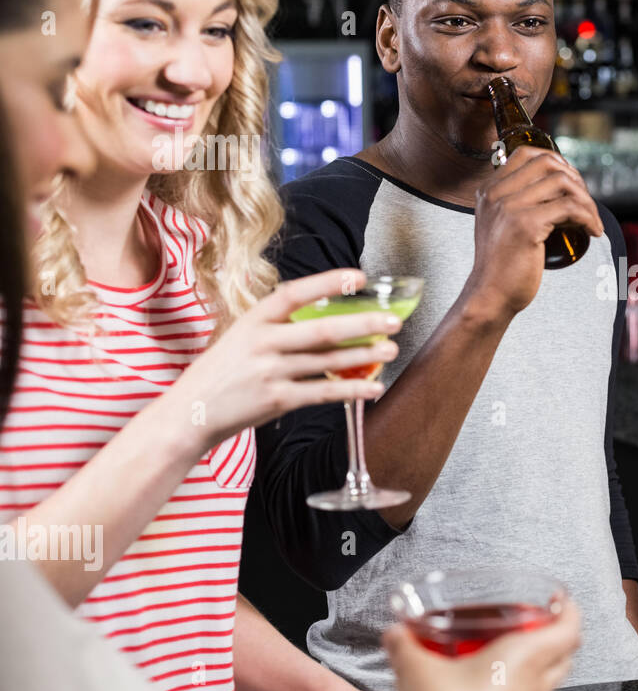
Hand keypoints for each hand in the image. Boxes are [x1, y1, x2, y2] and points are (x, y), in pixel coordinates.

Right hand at [161, 269, 402, 452]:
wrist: (189, 413)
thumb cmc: (221, 372)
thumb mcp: (240, 337)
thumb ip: (276, 326)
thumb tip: (326, 318)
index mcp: (253, 320)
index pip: (294, 293)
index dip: (328, 283)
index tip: (359, 277)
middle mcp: (262, 343)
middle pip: (322, 329)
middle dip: (363, 324)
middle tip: (394, 320)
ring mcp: (269, 372)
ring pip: (327, 360)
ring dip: (365, 355)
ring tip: (391, 349)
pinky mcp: (277, 400)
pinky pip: (323, 392)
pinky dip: (351, 389)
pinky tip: (373, 387)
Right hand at [383, 597, 581, 690]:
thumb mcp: (416, 670)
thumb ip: (404, 644)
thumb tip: (396, 633)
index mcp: (525, 658)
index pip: (570, 628)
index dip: (569, 609)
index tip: (561, 599)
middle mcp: (535, 685)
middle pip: (565, 654)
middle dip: (555, 634)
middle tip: (537, 621)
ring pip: (551, 680)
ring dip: (541, 663)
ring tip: (515, 652)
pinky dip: (523, 688)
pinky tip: (496, 687)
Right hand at [464, 145, 603, 318]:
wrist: (490, 297)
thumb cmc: (504, 267)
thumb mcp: (504, 226)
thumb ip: (521, 203)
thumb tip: (565, 187)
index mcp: (489, 190)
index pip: (527, 154)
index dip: (557, 162)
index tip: (572, 185)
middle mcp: (496, 194)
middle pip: (547, 163)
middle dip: (576, 179)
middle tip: (586, 204)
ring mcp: (509, 207)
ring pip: (562, 183)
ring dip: (586, 200)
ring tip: (592, 220)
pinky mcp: (525, 225)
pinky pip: (570, 208)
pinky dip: (589, 217)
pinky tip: (593, 231)